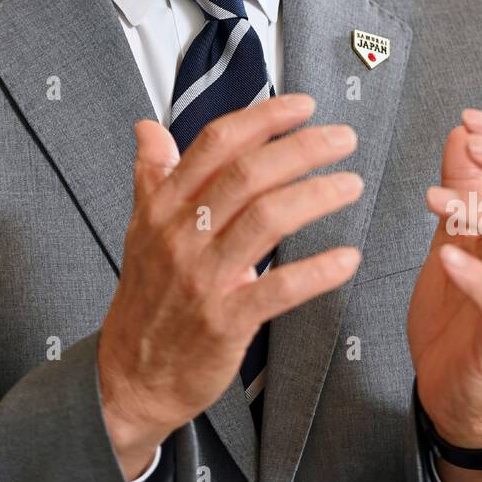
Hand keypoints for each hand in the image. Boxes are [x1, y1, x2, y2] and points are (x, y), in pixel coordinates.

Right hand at [98, 93, 363, 478]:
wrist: (130, 376)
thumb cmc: (145, 299)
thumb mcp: (140, 230)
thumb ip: (152, 175)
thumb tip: (148, 127)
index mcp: (163, 208)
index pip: (214, 145)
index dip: (262, 119)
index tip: (301, 106)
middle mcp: (181, 236)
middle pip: (247, 175)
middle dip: (301, 149)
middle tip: (342, 138)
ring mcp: (204, 278)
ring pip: (266, 220)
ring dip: (315, 197)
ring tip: (350, 183)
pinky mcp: (226, 321)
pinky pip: (278, 289)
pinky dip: (316, 272)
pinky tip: (346, 258)